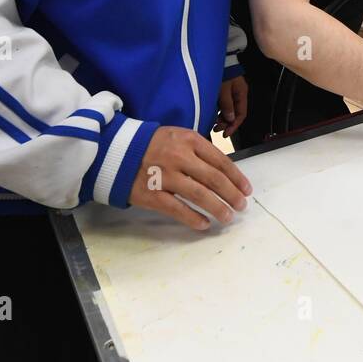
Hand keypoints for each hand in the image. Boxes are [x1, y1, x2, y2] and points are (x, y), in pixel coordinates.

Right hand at [128, 126, 251, 229]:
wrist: (116, 151)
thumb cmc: (153, 145)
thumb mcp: (178, 137)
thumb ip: (199, 151)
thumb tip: (225, 173)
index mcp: (189, 140)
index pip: (220, 161)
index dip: (237, 177)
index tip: (247, 189)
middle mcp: (179, 157)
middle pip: (214, 179)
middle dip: (232, 194)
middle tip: (242, 206)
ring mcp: (164, 176)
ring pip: (199, 195)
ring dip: (217, 208)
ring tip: (228, 217)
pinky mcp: (151, 194)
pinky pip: (177, 209)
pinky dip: (193, 218)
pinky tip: (204, 224)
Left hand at [215, 75, 248, 137]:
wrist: (221, 58)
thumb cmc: (223, 73)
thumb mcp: (223, 90)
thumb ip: (227, 105)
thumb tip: (230, 119)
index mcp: (241, 94)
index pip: (241, 114)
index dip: (234, 126)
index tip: (226, 134)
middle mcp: (238, 94)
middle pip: (234, 113)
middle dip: (226, 123)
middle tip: (216, 129)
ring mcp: (231, 92)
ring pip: (228, 110)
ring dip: (221, 118)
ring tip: (213, 124)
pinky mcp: (224, 90)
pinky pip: (223, 104)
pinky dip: (218, 111)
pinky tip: (212, 115)